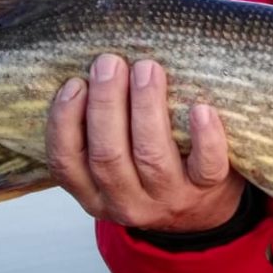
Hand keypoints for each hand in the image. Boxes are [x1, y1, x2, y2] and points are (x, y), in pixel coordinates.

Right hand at [46, 54, 244, 231]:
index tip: (75, 83)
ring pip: (151, 155)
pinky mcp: (206, 190)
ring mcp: (168, 198)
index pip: (66, 163)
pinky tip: (200, 108)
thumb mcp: (114, 164)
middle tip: (110, 63)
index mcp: (94, 194)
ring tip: (147, 68)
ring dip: (147, 107)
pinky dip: (204, 137)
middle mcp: (127, 202)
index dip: (65, 122)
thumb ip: (97, 133)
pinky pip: (206, 166)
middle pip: (108, 156)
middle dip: (106, 104)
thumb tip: (90, 71)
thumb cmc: (151, 170)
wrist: (204, 209)